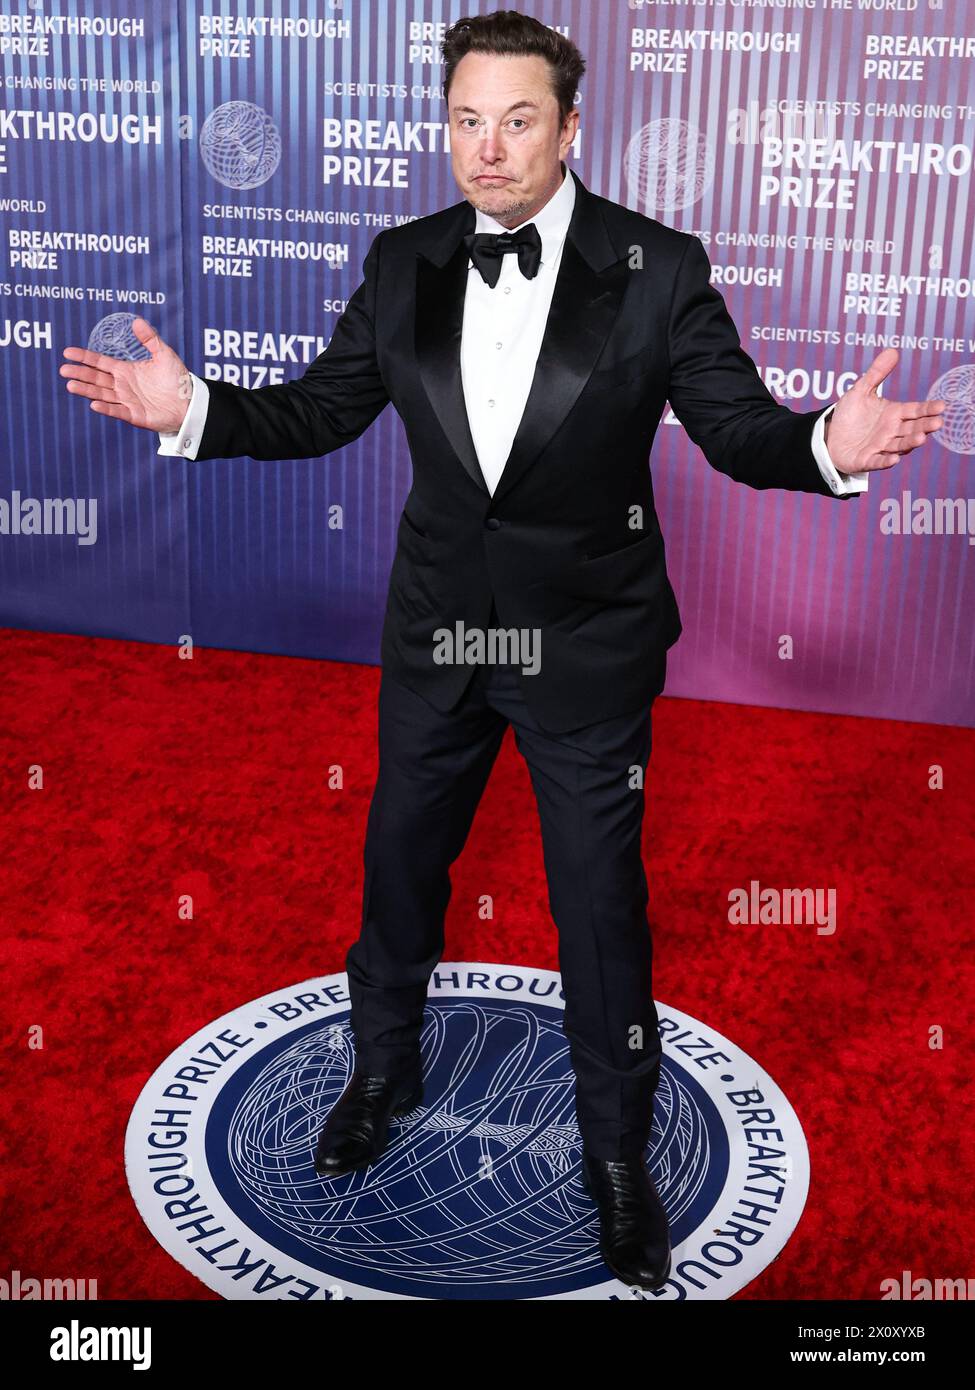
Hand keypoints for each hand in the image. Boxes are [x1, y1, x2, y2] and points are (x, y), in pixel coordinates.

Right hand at [59, 318, 192, 433]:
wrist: (190, 403)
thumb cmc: (177, 380)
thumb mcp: (164, 355)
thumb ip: (150, 339)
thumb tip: (137, 321)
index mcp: (126, 370)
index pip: (100, 362)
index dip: (84, 357)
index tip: (67, 352)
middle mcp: (122, 385)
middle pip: (96, 378)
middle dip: (80, 373)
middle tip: (63, 369)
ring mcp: (127, 400)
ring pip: (102, 394)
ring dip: (86, 390)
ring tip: (70, 385)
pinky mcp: (134, 415)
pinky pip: (117, 411)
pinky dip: (106, 408)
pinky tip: (94, 403)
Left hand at [826, 347, 945, 474]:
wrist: (830, 437)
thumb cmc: (850, 415)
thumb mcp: (860, 391)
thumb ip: (876, 373)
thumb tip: (892, 351)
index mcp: (894, 414)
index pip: (915, 411)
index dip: (928, 409)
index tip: (941, 406)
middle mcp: (891, 431)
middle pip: (912, 429)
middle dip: (924, 426)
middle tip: (937, 423)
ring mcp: (881, 447)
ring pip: (899, 445)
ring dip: (910, 443)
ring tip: (920, 438)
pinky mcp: (867, 460)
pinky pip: (878, 461)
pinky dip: (886, 461)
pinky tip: (893, 459)